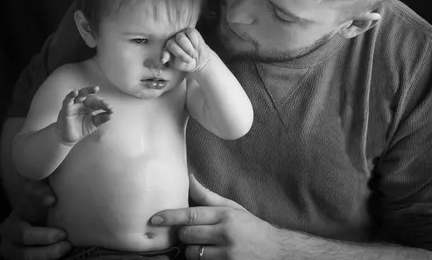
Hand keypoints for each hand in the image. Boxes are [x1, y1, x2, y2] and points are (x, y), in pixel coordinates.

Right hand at [0, 180, 71, 259]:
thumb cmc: (46, 214)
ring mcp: (10, 249)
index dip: (38, 197)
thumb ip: (50, 182)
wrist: (36, 238)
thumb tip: (59, 153)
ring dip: (46, 253)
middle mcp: (9, 229)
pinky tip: (59, 257)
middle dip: (43, 235)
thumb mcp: (47, 198)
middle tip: (64, 235)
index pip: (28, 198)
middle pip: (23, 233)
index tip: (52, 199)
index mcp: (19, 208)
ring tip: (66, 247)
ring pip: (24, 254)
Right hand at [57, 86, 112, 143]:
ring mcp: (74, 104)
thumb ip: (102, 118)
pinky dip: (71, 95)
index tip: (111, 110)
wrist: (68, 138)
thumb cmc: (81, 129)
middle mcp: (82, 103)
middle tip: (106, 105)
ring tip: (95, 89)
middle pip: (91, 98)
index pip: (98, 103)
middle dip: (99, 101)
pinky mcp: (66, 108)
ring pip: (80, 94)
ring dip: (87, 91)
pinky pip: (68, 99)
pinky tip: (75, 92)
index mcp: (90, 106)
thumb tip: (112, 114)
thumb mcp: (94, 124)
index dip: (105, 105)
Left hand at [150, 175, 280, 259]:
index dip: (170, 216)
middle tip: (190, 233)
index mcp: (225, 215)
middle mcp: (225, 233)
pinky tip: (210, 256)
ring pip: (192, 253)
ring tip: (202, 246)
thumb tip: (190, 179)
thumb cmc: (252, 228)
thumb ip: (209, 197)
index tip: (155, 218)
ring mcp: (226, 254)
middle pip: (187, 234)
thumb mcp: (233, 209)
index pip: (191, 214)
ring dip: (191, 250)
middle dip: (184, 234)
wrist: (276, 251)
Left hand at [162, 28, 212, 72]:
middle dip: (181, 54)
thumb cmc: (187, 63)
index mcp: (167, 50)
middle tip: (190, 60)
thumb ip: (176, 61)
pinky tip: (196, 47)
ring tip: (194, 55)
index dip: (164, 55)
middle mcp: (172, 40)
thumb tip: (166, 59)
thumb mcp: (180, 65)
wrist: (200, 60)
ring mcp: (181, 35)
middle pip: (172, 44)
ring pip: (180, 38)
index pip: (164, 51)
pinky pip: (191, 34)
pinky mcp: (190, 31)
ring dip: (188, 49)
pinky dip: (194, 42)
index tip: (164, 61)